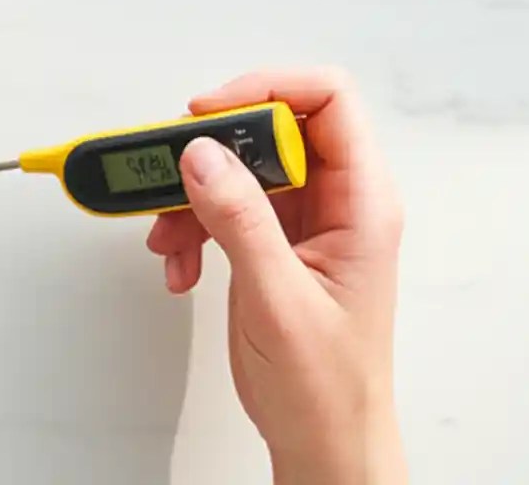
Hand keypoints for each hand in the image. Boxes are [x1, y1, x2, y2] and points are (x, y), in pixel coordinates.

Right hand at [146, 69, 406, 483]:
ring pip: (234, 169)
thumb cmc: (326, 383)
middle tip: (167, 173)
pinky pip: (220, 208)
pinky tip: (179, 267)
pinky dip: (188, 231)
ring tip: (167, 241)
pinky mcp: (268, 243)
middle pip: (267, 130)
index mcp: (361, 202)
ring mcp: (300, 222)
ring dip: (188, 198)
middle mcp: (334, 201)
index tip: (206, 113)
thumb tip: (203, 154)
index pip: (326, 102)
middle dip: (209, 151)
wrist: (320, 437)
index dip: (265, 91)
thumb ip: (240, 219)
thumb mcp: (279, 298)